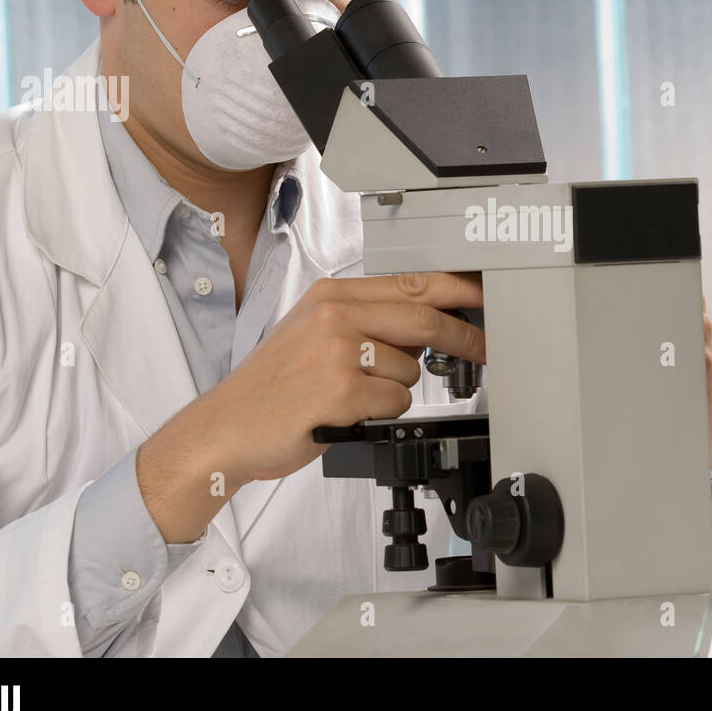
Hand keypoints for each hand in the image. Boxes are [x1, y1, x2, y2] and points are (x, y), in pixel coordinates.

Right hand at [138, 271, 484, 542]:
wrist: (226, 428)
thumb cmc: (272, 389)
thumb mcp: (314, 336)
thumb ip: (366, 322)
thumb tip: (426, 325)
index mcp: (331, 296)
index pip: (411, 282)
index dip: (457, 289)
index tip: (485, 294)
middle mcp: (335, 315)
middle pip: (423, 316)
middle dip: (463, 337)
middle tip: (485, 349)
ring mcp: (337, 351)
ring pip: (409, 367)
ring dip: (397, 388)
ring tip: (356, 396)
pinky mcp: (340, 390)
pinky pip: (395, 400)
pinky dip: (381, 412)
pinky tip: (347, 413)